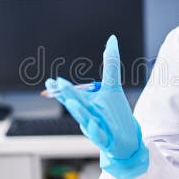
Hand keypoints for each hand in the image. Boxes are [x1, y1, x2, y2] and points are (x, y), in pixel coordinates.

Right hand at [46, 35, 147, 178]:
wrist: (127, 139)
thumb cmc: (114, 114)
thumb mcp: (112, 87)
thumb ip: (110, 64)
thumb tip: (111, 39)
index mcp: (86, 103)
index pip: (70, 95)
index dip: (61, 88)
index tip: (51, 80)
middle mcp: (87, 115)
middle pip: (76, 104)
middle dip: (68, 93)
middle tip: (59, 83)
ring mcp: (96, 128)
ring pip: (85, 119)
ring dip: (79, 110)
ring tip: (72, 102)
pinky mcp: (105, 139)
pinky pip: (98, 135)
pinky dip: (94, 131)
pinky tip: (92, 125)